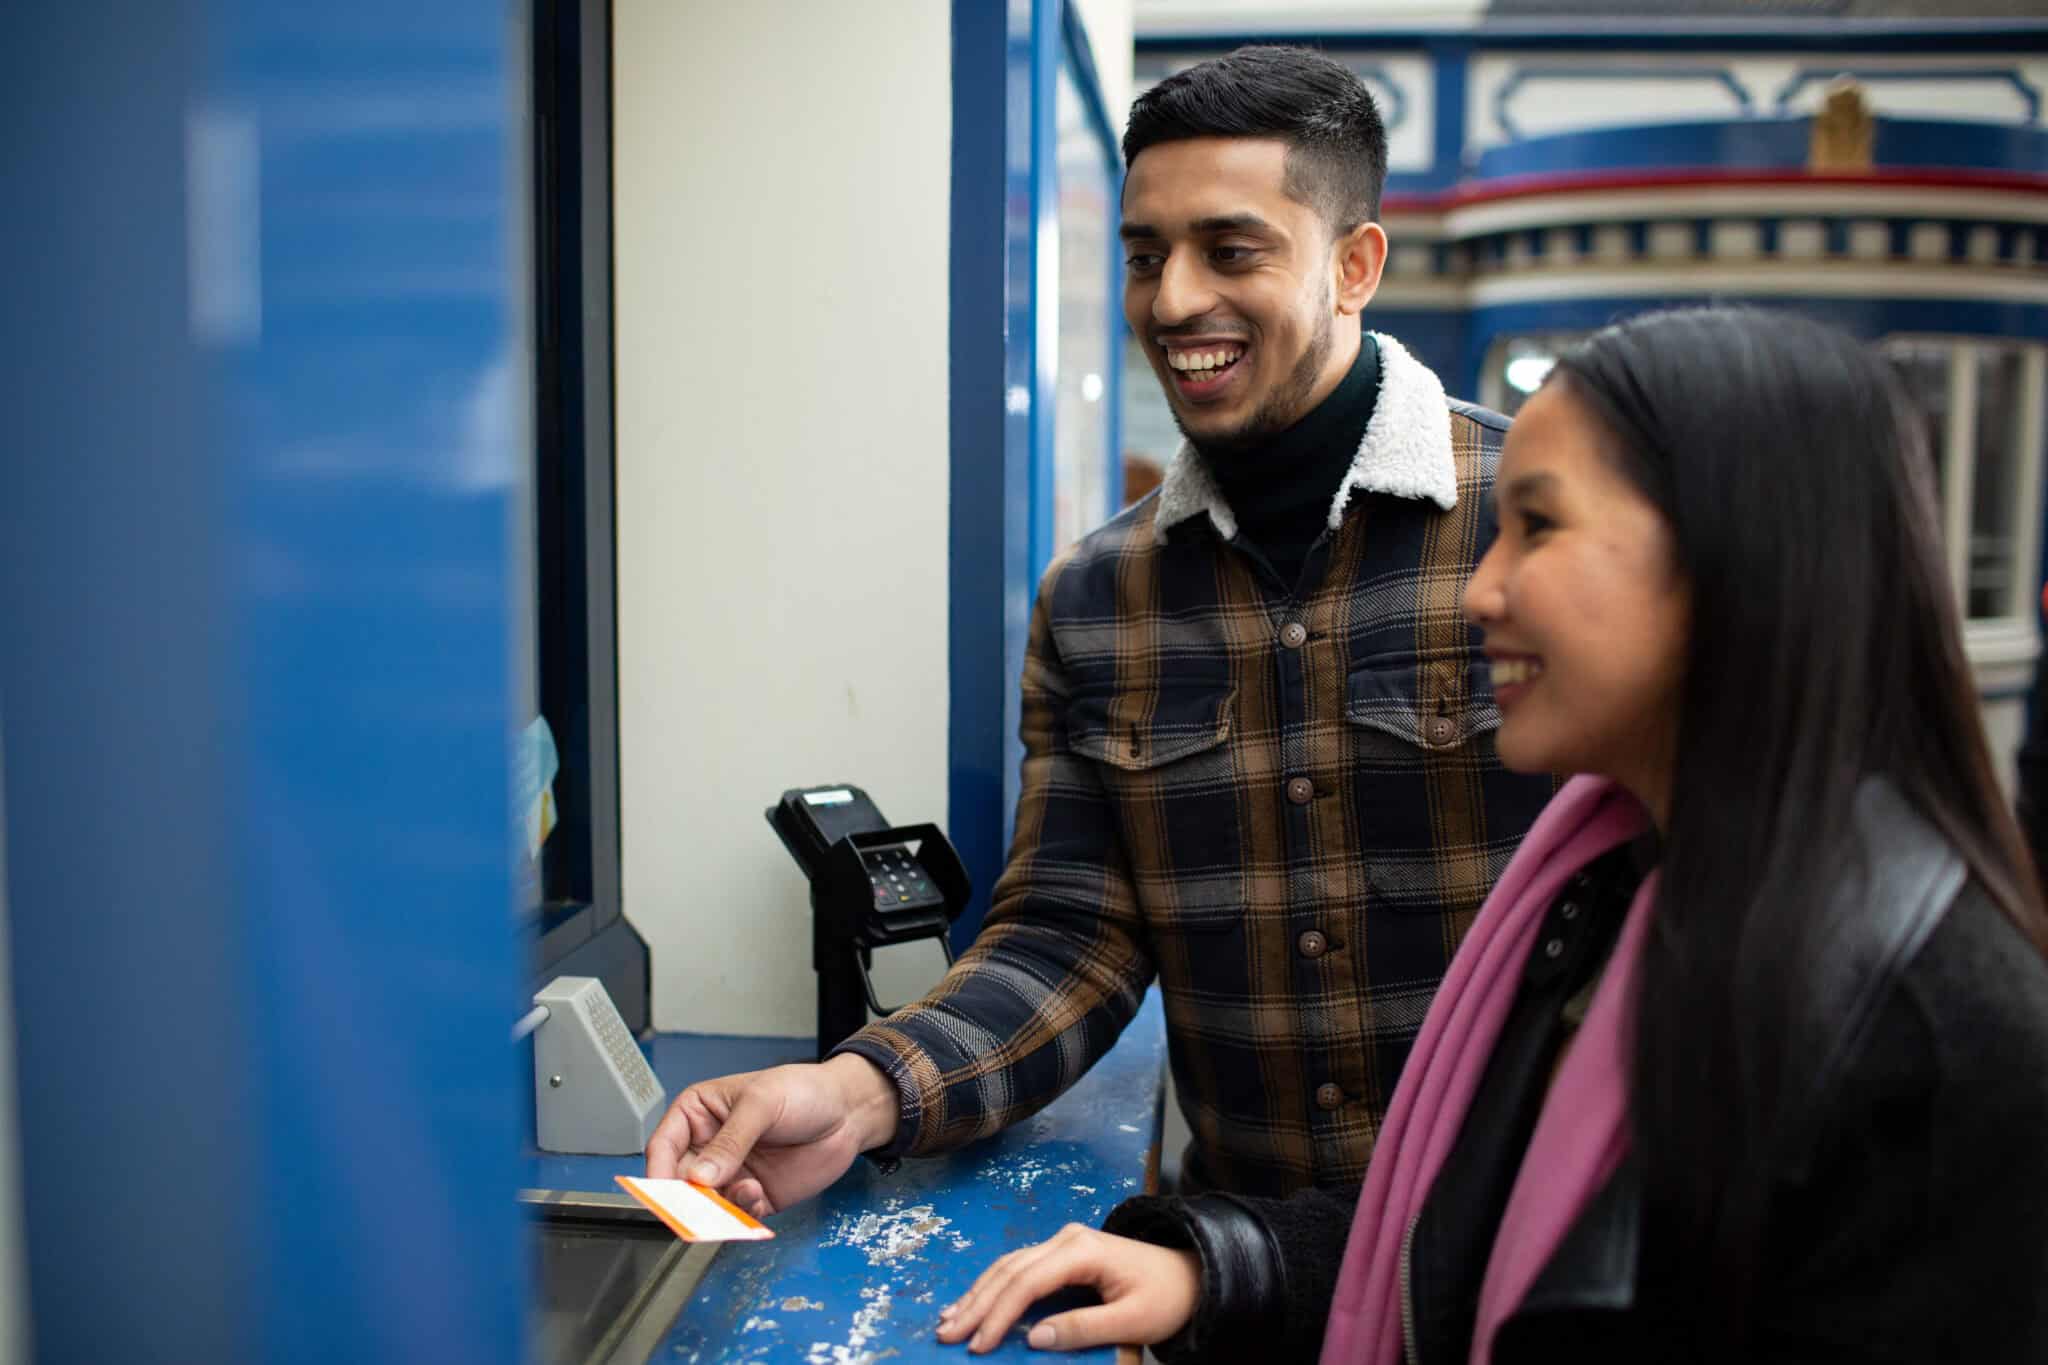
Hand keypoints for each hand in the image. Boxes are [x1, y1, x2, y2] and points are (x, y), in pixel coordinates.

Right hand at [643, 1054, 898, 1216]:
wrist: (848, 1111)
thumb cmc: (804, 1091)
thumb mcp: (762, 1103)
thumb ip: (730, 1140)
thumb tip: (701, 1176)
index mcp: (698, 1114)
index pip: (663, 1147)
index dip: (658, 1171)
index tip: (663, 1192)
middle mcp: (709, 1147)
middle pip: (679, 1183)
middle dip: (687, 1198)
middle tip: (700, 1204)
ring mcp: (731, 1174)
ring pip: (706, 1204)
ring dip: (717, 1208)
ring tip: (742, 1193)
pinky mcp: (755, 1196)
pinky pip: (736, 1215)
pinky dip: (742, 1214)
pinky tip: (758, 1196)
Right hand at [935, 1223, 1199, 1353]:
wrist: (1190, 1275)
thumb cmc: (1165, 1298)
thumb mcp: (1132, 1320)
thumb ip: (1084, 1329)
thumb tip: (1035, 1338)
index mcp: (1082, 1250)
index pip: (1028, 1281)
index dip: (999, 1314)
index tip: (978, 1345)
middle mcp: (1066, 1239)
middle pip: (1009, 1270)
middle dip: (976, 1304)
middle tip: (947, 1334)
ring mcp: (1062, 1243)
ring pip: (1007, 1266)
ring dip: (977, 1294)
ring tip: (949, 1321)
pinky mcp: (1062, 1254)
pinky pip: (1019, 1269)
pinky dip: (993, 1288)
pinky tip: (973, 1304)